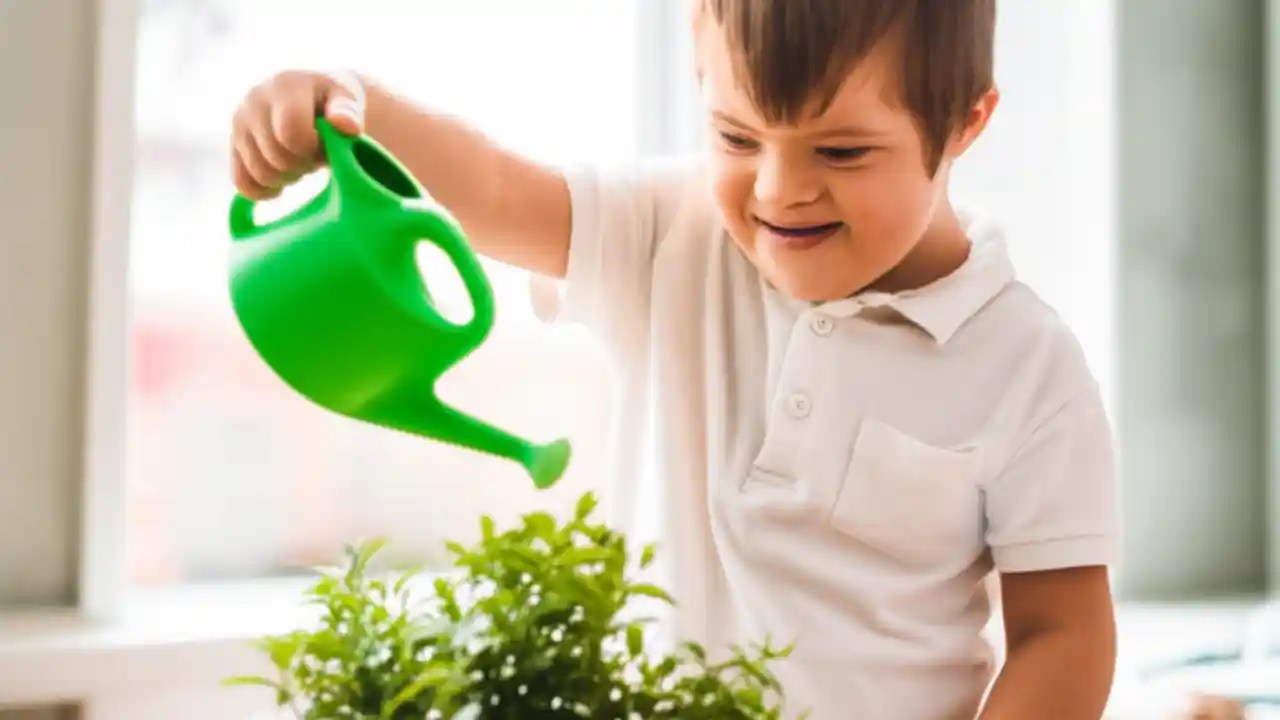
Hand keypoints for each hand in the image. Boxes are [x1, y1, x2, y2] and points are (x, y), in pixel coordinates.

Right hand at [230, 69, 365, 199]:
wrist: (318, 100)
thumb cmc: (336, 103)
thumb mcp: (349, 100)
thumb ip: (349, 111)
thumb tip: (346, 125)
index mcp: (284, 86)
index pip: (291, 133)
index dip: (312, 148)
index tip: (324, 142)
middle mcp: (254, 100)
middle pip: (276, 157)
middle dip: (302, 163)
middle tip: (315, 152)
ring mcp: (240, 122)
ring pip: (259, 173)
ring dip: (286, 177)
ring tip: (301, 158)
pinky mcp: (233, 144)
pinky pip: (242, 183)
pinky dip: (265, 190)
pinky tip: (284, 177)